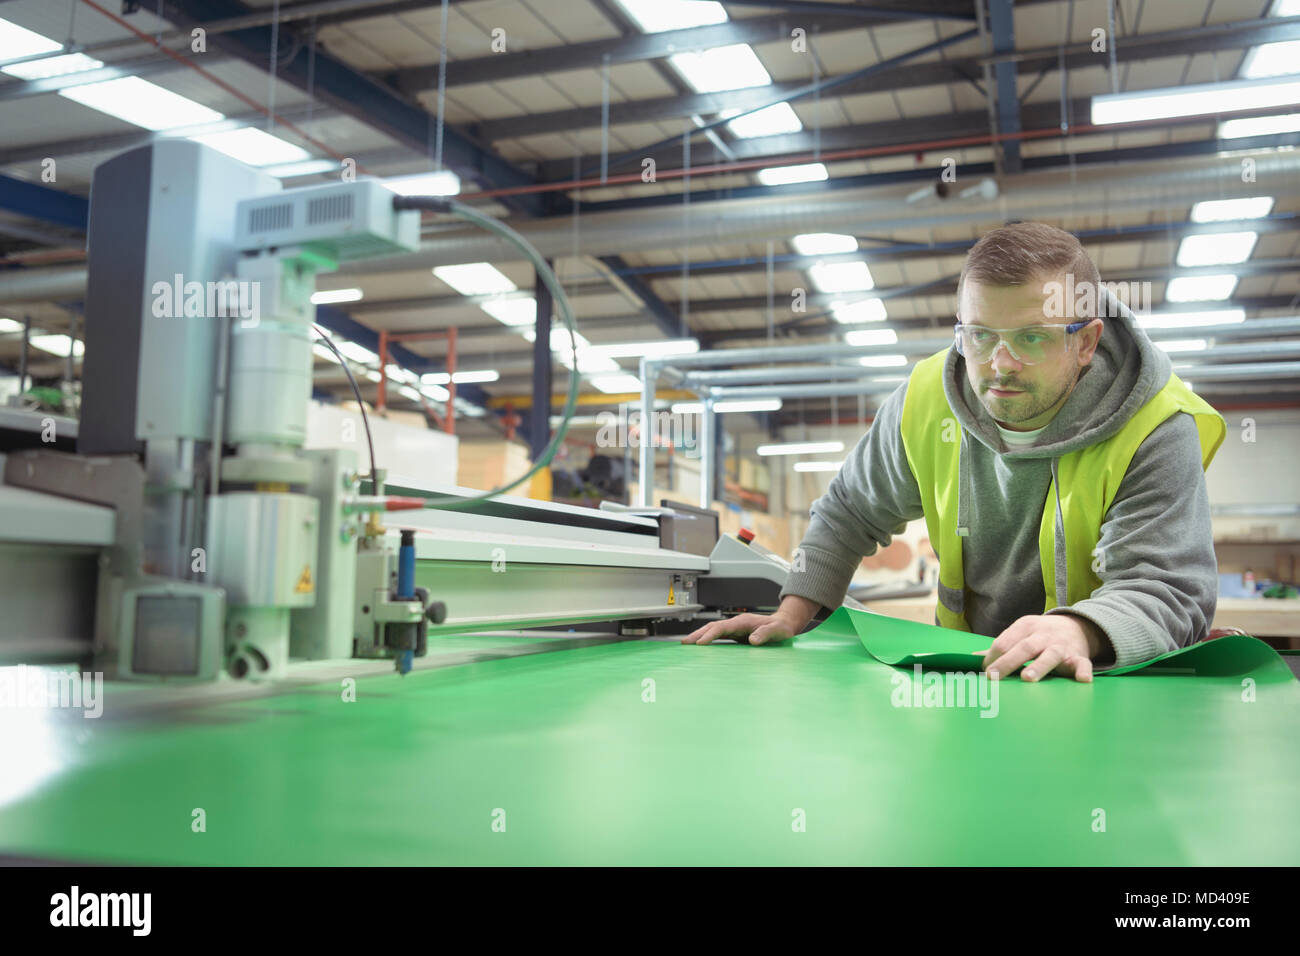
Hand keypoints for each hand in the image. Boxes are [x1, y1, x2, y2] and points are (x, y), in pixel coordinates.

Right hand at [681, 611, 799, 645]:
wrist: (783, 624)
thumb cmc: (781, 628)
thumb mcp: (777, 630)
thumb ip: (765, 634)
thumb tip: (752, 641)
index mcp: (743, 622)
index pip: (722, 627)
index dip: (710, 635)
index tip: (700, 643)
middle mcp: (736, 624)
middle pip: (712, 627)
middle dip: (697, 634)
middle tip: (684, 643)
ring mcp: (734, 629)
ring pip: (712, 630)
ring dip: (699, 636)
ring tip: (686, 644)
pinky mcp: (735, 635)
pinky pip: (717, 636)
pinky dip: (707, 639)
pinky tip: (700, 646)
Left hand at [981, 614, 1106, 682]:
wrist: (1077, 626)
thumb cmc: (1040, 635)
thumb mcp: (1020, 634)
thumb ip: (1001, 647)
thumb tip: (972, 659)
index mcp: (1024, 627)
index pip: (1004, 642)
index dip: (992, 657)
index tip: (984, 673)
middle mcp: (1042, 635)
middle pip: (1023, 648)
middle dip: (1007, 662)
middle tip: (993, 676)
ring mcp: (1061, 645)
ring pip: (1050, 654)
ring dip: (1039, 666)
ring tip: (1027, 678)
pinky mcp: (1079, 656)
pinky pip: (1082, 663)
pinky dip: (1083, 671)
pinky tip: (1082, 680)